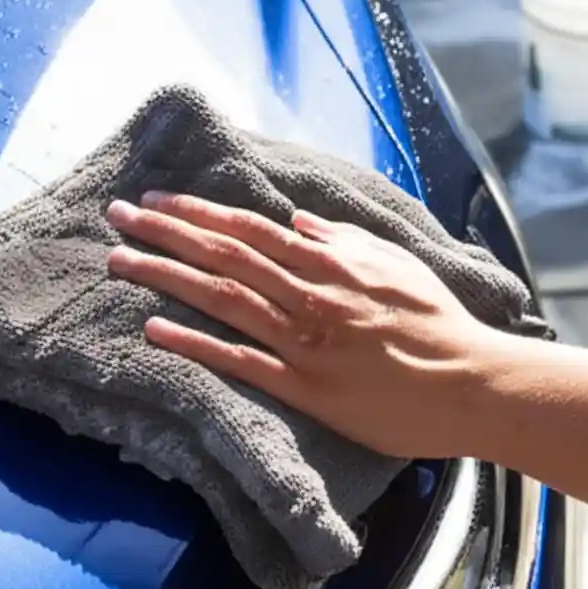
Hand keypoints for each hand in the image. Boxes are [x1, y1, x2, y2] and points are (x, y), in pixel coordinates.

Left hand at [105, 192, 496, 457]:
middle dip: (164, 232)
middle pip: (223, 254)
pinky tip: (154, 330)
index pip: (248, 227)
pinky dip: (195, 342)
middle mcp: (308, 294)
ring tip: (118, 261)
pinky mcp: (304, 388)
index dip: (197, 211)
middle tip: (117, 216)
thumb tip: (297, 220)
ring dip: (165, 276)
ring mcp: (302, 341)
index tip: (157, 200)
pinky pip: (239, 361)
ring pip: (221, 298)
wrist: (470, 383)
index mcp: (329, 262)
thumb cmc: (438, 322)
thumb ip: (344, 239)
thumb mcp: (396, 262)